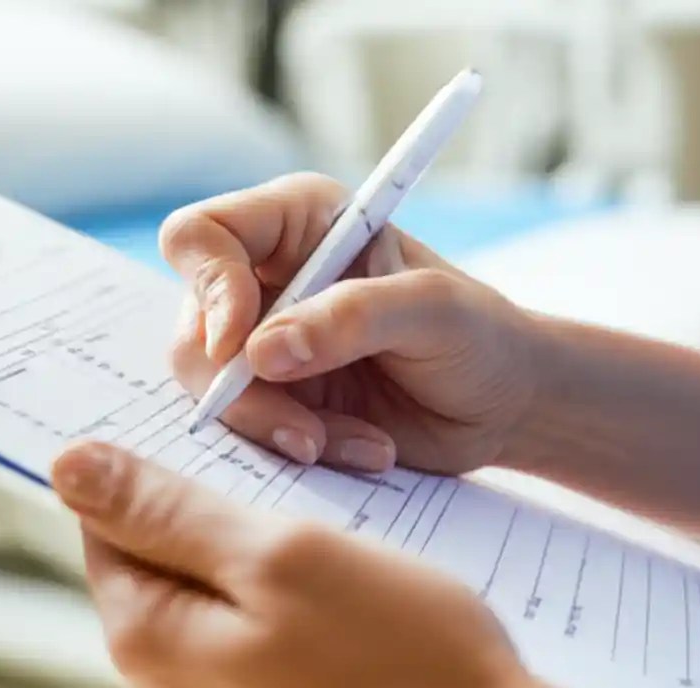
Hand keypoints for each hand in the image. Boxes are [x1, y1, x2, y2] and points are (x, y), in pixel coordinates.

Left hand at [50, 441, 610, 687]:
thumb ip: (167, 513)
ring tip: (322, 533)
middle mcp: (160, 685)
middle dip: (210, 509)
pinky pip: (244, 634)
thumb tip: (70, 465)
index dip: (155, 464)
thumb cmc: (405, 657)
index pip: (106, 521)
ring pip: (205, 594)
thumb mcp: (281, 557)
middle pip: (155, 559)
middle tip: (286, 479)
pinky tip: (335, 588)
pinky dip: (277, 597)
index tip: (216, 432)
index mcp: (150, 634)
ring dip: (252, 554)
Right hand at [160, 172, 539, 475]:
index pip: (201, 236)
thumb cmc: (480, 335)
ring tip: (361, 444)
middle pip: (193, 331)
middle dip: (242, 393)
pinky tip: (365, 449)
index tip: (239, 348)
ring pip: (212, 393)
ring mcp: (263, 347)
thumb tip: (258, 352)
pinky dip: (301, 452)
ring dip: (279, 430)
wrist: (506, 405)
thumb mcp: (432, 311)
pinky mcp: (274, 402)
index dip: (208, 289)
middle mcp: (266, 280)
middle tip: (305, 433)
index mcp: (296, 223)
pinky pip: (249, 434)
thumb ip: (350, 318)